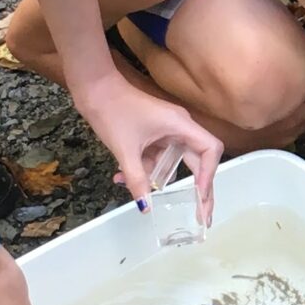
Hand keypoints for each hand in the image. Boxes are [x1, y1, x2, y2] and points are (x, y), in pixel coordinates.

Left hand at [80, 74, 221, 216]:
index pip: (211, 150)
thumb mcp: (125, 150)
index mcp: (181, 125)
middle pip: (199, 160)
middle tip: (201, 214)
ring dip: (159, 179)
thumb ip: (138, 180)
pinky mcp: (155, 134)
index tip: (201, 196)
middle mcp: (180, 127)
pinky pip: (158, 158)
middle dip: (198, 188)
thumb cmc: (112, 110)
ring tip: (144, 198)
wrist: (94, 90)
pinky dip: (145, 170)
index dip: (210, 174)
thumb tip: (146, 207)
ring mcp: (167, 131)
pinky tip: (122, 178)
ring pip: (174, 162)